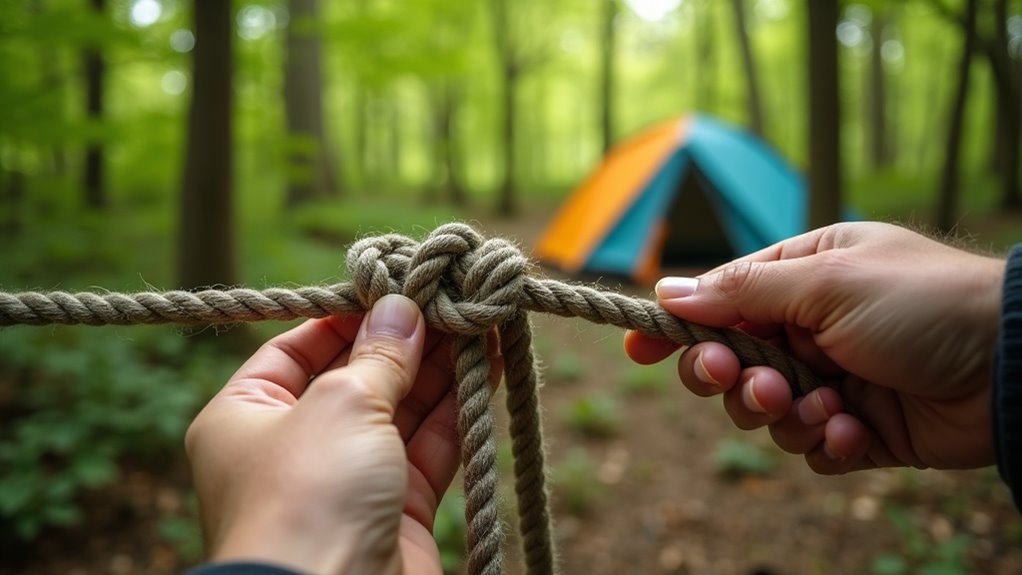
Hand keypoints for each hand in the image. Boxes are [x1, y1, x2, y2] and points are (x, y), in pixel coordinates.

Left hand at [186, 295, 491, 574]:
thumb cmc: (309, 497)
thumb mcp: (341, 403)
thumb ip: (380, 354)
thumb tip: (403, 306)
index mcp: (246, 416)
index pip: (299, 345)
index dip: (351, 312)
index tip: (400, 286)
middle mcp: (293, 448)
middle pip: (358, 375)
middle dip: (408, 338)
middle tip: (454, 297)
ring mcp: (346, 482)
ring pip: (400, 411)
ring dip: (441, 369)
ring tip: (481, 321)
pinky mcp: (395, 513)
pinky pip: (429, 449)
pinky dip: (457, 411)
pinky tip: (487, 369)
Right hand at [625, 222, 1004, 473]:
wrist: (1013, 366)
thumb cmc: (922, 302)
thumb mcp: (825, 280)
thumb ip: (743, 291)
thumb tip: (670, 291)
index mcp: (801, 277)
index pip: (719, 301)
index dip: (678, 327)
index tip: (638, 349)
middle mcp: (811, 328)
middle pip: (731, 362)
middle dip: (732, 377)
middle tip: (751, 379)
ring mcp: (832, 379)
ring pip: (763, 412)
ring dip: (782, 413)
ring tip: (821, 404)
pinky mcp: (856, 429)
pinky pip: (809, 447)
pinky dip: (825, 443)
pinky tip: (855, 430)